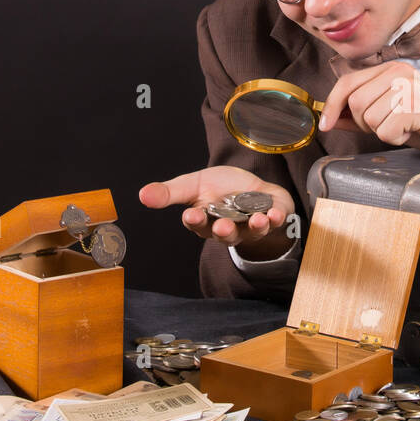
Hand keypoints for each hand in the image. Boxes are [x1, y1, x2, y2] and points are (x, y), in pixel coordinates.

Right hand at [138, 166, 294, 252]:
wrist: (251, 185)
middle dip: (225, 231)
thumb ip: (170, 193)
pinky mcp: (274, 217)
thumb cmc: (220, 189)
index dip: (196, 222)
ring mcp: (253, 225)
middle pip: (225, 235)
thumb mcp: (193, 185)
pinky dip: (277, 217)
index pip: (198, 225)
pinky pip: (277, 221)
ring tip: (258, 219)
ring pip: (253, 231)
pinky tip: (276, 212)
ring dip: (256, 227)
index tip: (192, 216)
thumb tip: (142, 195)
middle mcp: (230, 228)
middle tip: (223, 227)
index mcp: (207, 221)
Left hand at [317, 62, 419, 153]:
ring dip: (383, 132)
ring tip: (405, 128)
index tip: (326, 125)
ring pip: (370, 118)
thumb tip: (332, 118)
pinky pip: (387, 130)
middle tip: (389, 127)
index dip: (332, 105)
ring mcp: (409, 87)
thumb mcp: (392, 116)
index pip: (347, 82)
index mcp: (391, 69)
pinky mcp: (418, 106)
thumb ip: (362, 115)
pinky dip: (396, 139)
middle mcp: (399, 72)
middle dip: (365, 124)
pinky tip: (412, 132)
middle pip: (355, 103)